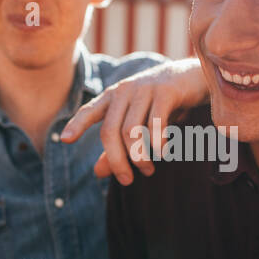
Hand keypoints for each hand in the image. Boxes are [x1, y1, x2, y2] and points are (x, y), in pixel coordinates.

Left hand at [60, 58, 206, 184]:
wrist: (193, 77)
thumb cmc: (161, 104)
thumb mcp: (138, 123)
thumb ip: (117, 147)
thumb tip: (97, 172)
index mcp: (113, 97)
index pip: (90, 110)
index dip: (77, 124)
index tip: (65, 140)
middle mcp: (124, 91)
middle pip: (109, 131)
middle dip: (116, 161)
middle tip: (126, 181)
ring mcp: (145, 89)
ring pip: (131, 130)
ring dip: (138, 157)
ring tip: (148, 170)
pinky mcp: (166, 92)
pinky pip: (156, 123)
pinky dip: (158, 143)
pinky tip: (163, 153)